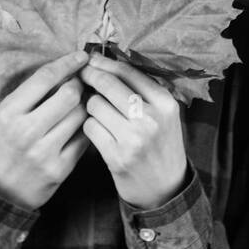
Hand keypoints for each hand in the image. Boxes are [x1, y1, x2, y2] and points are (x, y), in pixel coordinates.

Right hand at [0, 51, 90, 210]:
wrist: (1, 189)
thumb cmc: (7, 143)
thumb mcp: (8, 114)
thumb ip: (32, 93)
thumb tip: (67, 66)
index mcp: (9, 111)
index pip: (45, 77)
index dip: (67, 63)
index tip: (81, 56)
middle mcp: (25, 131)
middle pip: (69, 94)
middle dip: (79, 85)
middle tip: (80, 84)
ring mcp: (44, 151)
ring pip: (81, 115)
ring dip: (85, 106)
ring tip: (80, 105)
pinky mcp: (60, 168)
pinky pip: (85, 138)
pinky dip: (87, 128)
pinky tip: (82, 126)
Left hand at [80, 53, 187, 209]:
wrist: (166, 188)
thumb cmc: (161, 144)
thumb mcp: (164, 114)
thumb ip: (142, 90)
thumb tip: (105, 63)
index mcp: (165, 103)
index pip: (128, 72)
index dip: (104, 63)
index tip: (91, 60)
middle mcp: (151, 118)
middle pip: (107, 84)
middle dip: (90, 77)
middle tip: (82, 76)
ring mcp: (133, 139)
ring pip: (94, 105)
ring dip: (90, 106)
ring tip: (97, 112)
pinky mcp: (116, 157)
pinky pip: (90, 128)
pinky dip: (89, 126)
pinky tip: (97, 130)